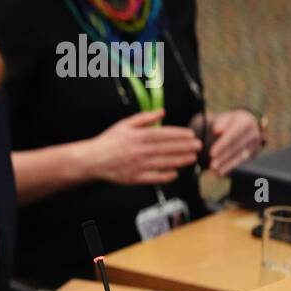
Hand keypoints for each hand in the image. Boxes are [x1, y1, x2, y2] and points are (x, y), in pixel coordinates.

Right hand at [82, 109, 200, 185]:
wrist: (92, 160)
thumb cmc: (109, 141)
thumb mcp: (124, 124)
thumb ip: (144, 118)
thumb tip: (162, 112)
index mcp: (137, 137)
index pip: (163, 134)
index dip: (179, 134)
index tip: (191, 134)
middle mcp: (139, 151)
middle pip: (167, 148)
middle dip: (185, 147)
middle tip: (198, 145)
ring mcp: (137, 165)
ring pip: (164, 162)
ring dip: (180, 160)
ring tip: (192, 157)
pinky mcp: (134, 178)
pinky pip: (154, 178)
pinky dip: (165, 176)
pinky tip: (175, 173)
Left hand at [204, 109, 262, 176]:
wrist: (247, 124)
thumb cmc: (231, 122)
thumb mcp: (225, 119)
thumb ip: (221, 123)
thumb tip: (217, 131)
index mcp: (246, 122)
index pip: (232, 135)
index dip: (222, 145)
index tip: (212, 154)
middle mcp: (253, 134)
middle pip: (237, 148)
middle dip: (224, 158)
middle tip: (212, 166)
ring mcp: (256, 145)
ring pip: (241, 157)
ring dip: (229, 166)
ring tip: (216, 173)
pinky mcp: (255, 153)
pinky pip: (245, 163)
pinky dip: (234, 169)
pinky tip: (224, 174)